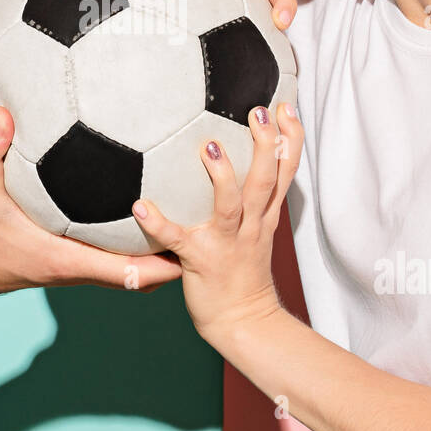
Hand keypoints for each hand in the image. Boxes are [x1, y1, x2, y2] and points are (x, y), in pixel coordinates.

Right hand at [0, 106, 183, 299]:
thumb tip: (3, 113)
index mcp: (68, 259)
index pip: (129, 271)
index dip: (168, 261)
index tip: (200, 237)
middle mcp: (82, 266)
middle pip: (148, 270)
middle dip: (182, 251)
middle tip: (216, 215)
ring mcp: (82, 263)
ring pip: (138, 262)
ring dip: (165, 242)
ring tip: (197, 205)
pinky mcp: (77, 254)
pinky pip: (120, 250)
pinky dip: (140, 233)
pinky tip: (152, 194)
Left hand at [129, 100, 303, 346]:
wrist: (242, 323)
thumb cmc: (242, 271)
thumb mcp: (256, 231)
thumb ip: (249, 199)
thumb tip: (230, 157)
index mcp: (264, 216)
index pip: (285, 172)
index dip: (290, 139)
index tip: (286, 107)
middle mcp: (251, 225)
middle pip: (266, 180)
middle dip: (265, 144)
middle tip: (258, 110)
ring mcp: (227, 243)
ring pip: (231, 204)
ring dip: (222, 174)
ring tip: (209, 145)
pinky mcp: (200, 260)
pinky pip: (177, 239)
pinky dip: (158, 223)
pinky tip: (140, 206)